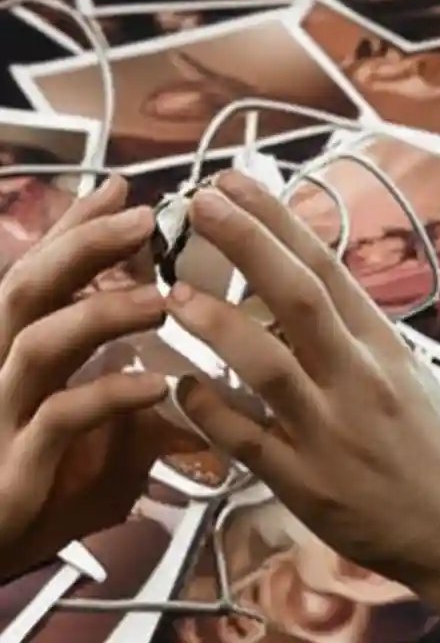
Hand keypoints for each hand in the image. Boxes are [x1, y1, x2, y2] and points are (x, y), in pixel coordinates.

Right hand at [0, 177, 176, 580]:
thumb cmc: (50, 481)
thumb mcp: (102, 423)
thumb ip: (135, 381)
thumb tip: (191, 345)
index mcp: (21, 350)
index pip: (44, 271)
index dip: (78, 228)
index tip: (124, 188)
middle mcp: (2, 368)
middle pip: (27, 286)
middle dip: (82, 245)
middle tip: (144, 217)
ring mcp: (2, 412)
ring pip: (38, 342)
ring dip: (101, 313)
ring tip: (162, 298)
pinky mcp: (15, 464)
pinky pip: (58, 418)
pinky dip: (108, 396)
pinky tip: (154, 386)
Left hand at [168, 171, 439, 642]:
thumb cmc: (439, 457)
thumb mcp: (413, 382)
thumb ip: (363, 341)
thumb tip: (317, 295)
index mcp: (387, 349)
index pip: (330, 269)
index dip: (280, 222)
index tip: (239, 183)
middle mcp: (361, 380)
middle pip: (298, 297)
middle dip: (247, 243)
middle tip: (199, 201)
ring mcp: (331, 432)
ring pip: (265, 364)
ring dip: (215, 324)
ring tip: (171, 293)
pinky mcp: (305, 483)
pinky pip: (244, 439)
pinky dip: (208, 410)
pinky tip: (180, 385)